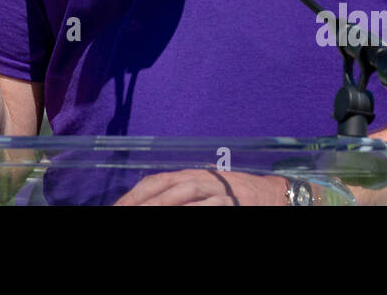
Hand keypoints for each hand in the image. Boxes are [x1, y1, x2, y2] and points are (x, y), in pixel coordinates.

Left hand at [112, 169, 289, 205]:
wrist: (269, 195)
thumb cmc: (231, 196)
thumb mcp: (201, 190)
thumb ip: (178, 194)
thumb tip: (147, 200)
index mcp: (188, 175)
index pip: (153, 182)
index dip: (132, 196)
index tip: (116, 207)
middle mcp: (198, 179)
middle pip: (163, 188)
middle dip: (141, 201)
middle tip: (122, 211)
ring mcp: (214, 191)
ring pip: (183, 195)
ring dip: (162, 203)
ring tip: (145, 212)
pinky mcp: (229, 203)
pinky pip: (209, 206)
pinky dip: (194, 209)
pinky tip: (181, 212)